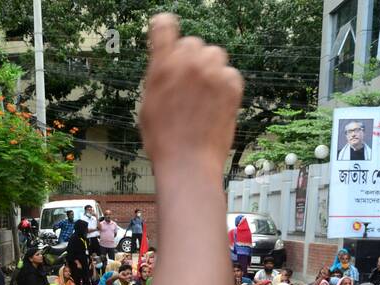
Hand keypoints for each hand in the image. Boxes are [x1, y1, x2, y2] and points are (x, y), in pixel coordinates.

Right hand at [138, 14, 242, 175]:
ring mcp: (212, 72)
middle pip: (192, 42)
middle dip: (190, 59)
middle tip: (187, 85)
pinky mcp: (232, 85)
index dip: (164, 26)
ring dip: (209, 69)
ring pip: (215, 54)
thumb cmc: (164, 140)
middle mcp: (187, 63)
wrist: (188, 163)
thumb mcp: (147, 104)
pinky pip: (230, 73)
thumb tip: (165, 61)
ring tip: (203, 95)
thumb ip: (158, 76)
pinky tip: (215, 105)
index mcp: (161, 66)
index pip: (164, 25)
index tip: (165, 30)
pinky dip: (225, 85)